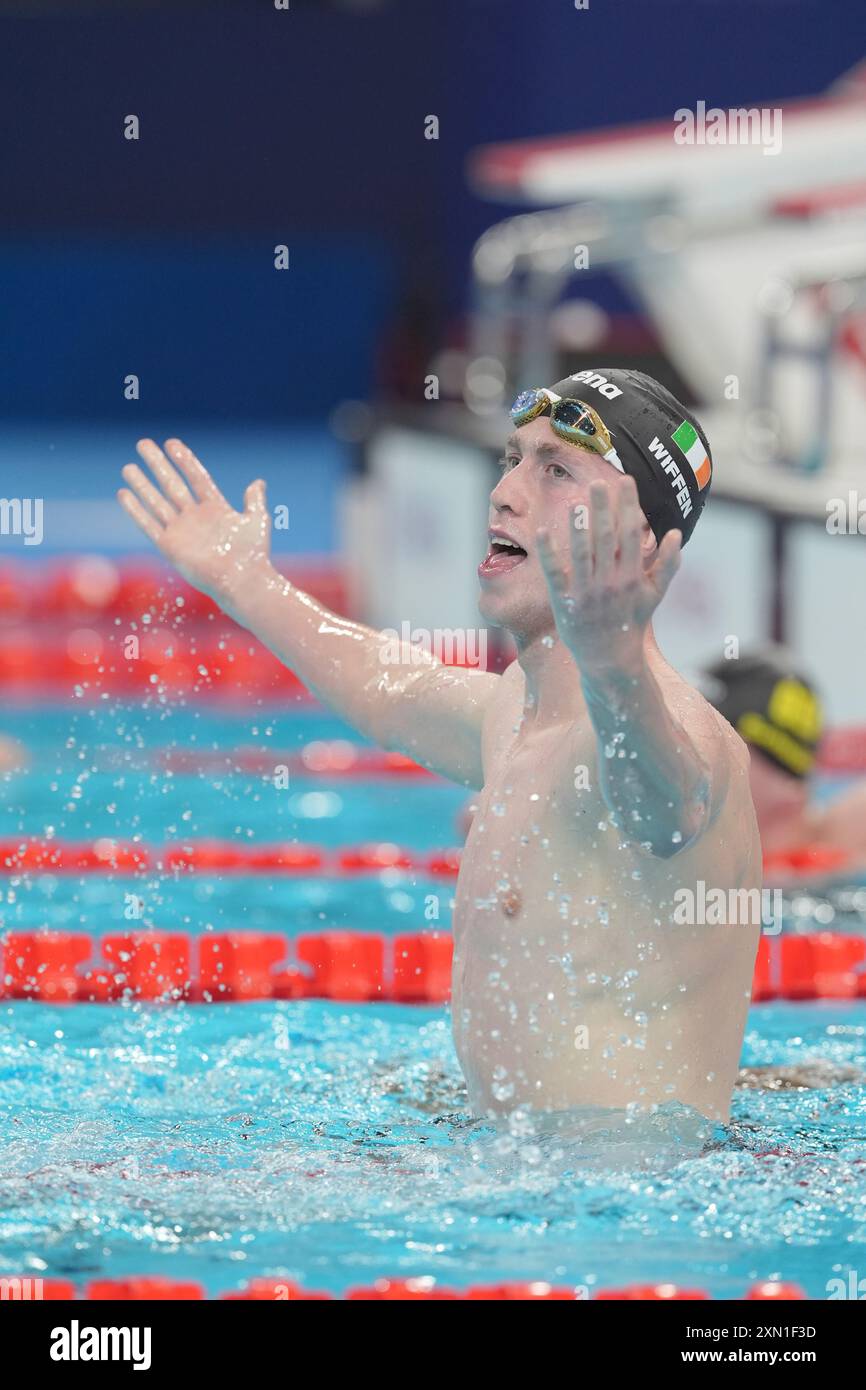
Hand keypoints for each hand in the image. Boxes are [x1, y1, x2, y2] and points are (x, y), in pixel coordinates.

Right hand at [118, 439, 271, 613]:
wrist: (242, 581)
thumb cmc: (252, 554)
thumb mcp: (257, 520)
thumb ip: (254, 500)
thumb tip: (258, 482)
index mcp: (215, 508)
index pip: (196, 477)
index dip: (184, 461)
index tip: (171, 443)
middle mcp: (195, 517)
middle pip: (172, 484)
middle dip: (158, 464)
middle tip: (143, 444)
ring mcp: (181, 531)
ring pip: (157, 501)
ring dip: (142, 484)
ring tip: (128, 467)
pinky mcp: (170, 546)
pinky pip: (149, 525)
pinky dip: (136, 510)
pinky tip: (123, 493)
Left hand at [536, 475, 681, 675]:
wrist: (609, 658)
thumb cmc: (631, 622)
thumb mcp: (654, 595)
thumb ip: (667, 565)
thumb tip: (675, 534)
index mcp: (632, 577)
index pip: (630, 534)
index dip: (628, 507)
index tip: (626, 481)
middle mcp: (609, 583)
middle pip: (605, 539)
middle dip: (602, 509)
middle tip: (597, 481)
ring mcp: (586, 593)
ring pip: (581, 553)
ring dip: (577, 527)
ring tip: (575, 502)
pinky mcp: (564, 601)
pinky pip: (554, 573)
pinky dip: (548, 553)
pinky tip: (541, 531)